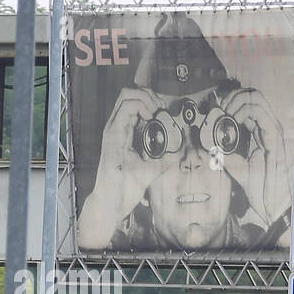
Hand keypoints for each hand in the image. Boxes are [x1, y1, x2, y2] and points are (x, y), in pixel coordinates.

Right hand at [78, 88, 167, 248]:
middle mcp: (116, 127)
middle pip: (129, 92)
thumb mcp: (152, 169)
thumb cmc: (126, 188)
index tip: (164, 111)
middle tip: (161, 108)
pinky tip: (151, 117)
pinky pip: (126, 107)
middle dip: (149, 93)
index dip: (151, 99)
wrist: (113, 202)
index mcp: (123, 132)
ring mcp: (113, 129)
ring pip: (126, 94)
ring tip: (156, 111)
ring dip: (146, 97)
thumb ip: (164, 159)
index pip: (134, 102)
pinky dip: (141, 105)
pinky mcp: (112, 134)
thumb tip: (180, 152)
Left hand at [218, 88, 290, 232]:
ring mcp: (272, 127)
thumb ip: (221, 151)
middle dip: (233, 96)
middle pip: (252, 94)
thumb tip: (205, 143)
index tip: (216, 109)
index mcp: (259, 129)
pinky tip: (232, 119)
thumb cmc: (252, 182)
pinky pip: (258, 111)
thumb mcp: (231, 163)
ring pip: (256, 97)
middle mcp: (267, 125)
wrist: (265, 197)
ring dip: (236, 101)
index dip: (230, 100)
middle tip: (219, 108)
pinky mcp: (273, 133)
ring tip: (225, 112)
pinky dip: (242, 110)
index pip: (247, 102)